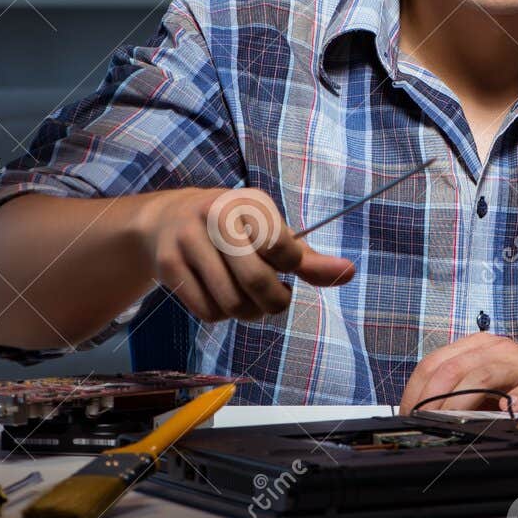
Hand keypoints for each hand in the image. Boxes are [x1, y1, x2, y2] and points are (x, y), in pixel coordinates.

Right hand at [131, 187, 355, 323]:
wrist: (168, 219)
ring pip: (231, 302)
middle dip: (274, 301)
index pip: (282, 248)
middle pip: (256, 281)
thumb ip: (308, 259)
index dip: (289, 267)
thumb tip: (349, 273)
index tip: (283, 265)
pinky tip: (221, 297)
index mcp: (248, 202)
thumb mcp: (270, 234)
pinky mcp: (168, 265)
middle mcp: (215, 215)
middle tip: (276, 298)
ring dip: (248, 313)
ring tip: (249, 300)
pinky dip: (221, 315)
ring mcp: (188, 239)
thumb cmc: (234, 230)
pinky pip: (207, 311)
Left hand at [399, 332, 517, 415]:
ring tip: (445, 421)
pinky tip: (507, 409)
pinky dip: (516, 399)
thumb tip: (423, 416)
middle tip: (422, 424)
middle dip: (430, 398)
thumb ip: (462, 391)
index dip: (415, 390)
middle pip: (452, 368)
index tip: (407, 414)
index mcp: (478, 347)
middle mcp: (496, 349)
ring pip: (482, 375)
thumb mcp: (490, 379)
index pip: (434, 363)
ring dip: (459, 401)